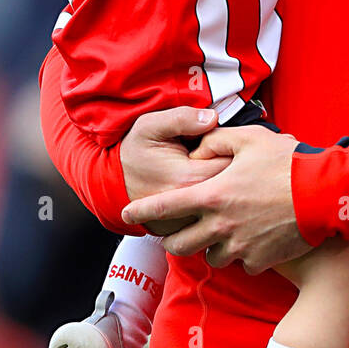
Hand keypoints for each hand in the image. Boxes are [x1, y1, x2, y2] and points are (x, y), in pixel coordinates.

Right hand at [118, 106, 231, 232]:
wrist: (112, 183)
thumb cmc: (134, 152)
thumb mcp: (151, 126)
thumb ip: (183, 119)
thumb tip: (213, 118)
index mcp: (189, 179)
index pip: (234, 164)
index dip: (233, 149)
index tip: (222, 142)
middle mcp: (193, 207)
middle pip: (236, 185)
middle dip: (236, 168)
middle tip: (222, 155)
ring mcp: (191, 221)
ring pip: (227, 202)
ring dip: (228, 186)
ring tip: (212, 173)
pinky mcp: (188, 230)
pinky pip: (214, 214)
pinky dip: (216, 201)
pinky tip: (206, 188)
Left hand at [122, 124, 312, 274]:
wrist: (324, 195)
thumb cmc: (287, 163)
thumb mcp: (249, 139)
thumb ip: (215, 141)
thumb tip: (197, 151)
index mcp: (211, 196)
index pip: (162, 208)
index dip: (140, 211)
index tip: (126, 213)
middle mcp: (219, 227)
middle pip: (178, 245)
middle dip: (171, 239)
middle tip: (174, 232)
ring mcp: (239, 248)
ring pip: (210, 258)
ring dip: (209, 247)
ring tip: (219, 234)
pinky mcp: (259, 262)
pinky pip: (242, 264)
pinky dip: (242, 255)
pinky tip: (252, 240)